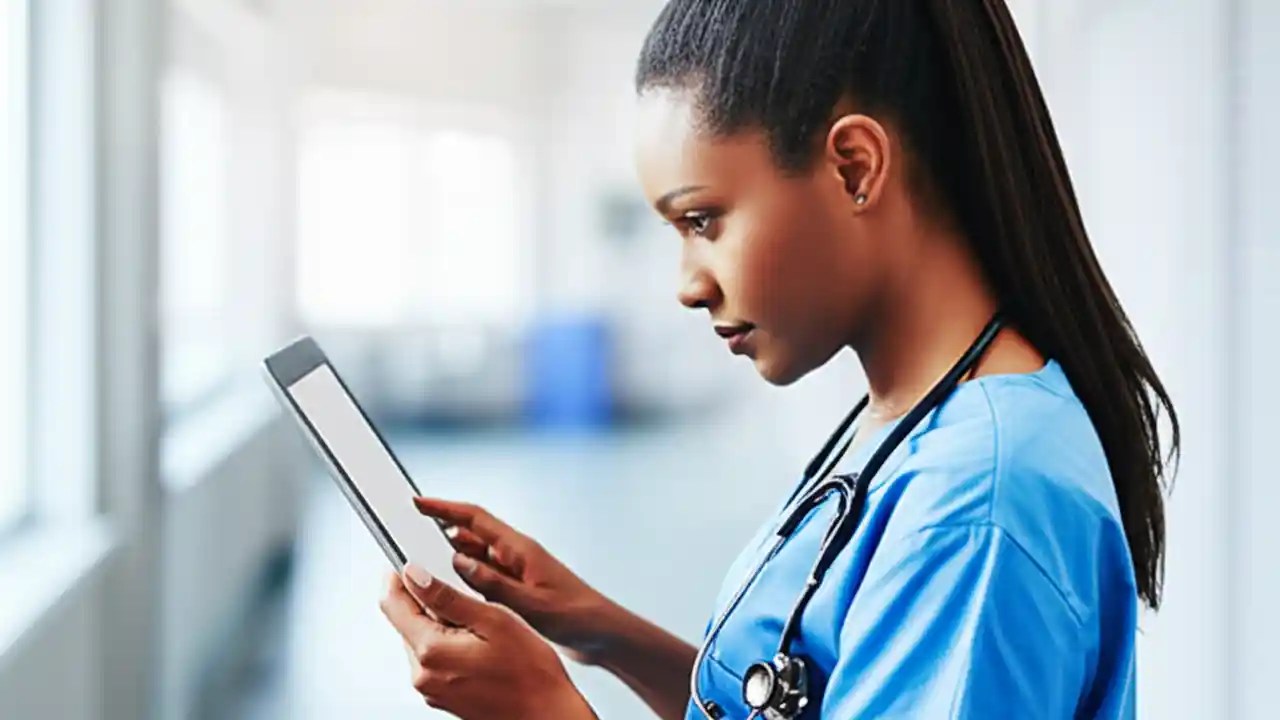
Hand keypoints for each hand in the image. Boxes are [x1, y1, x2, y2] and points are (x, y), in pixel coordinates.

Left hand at [380, 564, 595, 718]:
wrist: (545, 715)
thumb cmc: (530, 672)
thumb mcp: (493, 620)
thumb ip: (447, 597)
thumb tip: (415, 574)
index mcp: (431, 651)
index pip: (393, 604)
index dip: (398, 576)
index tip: (409, 560)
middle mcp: (423, 674)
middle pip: (405, 621)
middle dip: (424, 600)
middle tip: (461, 591)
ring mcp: (431, 689)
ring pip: (420, 639)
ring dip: (438, 622)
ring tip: (477, 622)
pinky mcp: (441, 696)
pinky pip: (434, 659)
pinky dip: (448, 642)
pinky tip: (478, 643)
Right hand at [413, 497, 617, 663]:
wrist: (602, 633)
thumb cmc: (575, 616)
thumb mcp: (531, 604)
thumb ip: (494, 584)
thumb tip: (458, 561)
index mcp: (520, 549)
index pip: (475, 519)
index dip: (444, 509)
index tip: (416, 502)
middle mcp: (515, 555)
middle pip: (469, 534)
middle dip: (438, 531)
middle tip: (407, 534)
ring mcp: (515, 571)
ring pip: (474, 557)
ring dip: (450, 557)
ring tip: (422, 564)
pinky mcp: (517, 588)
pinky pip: (482, 576)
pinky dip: (464, 579)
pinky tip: (450, 590)